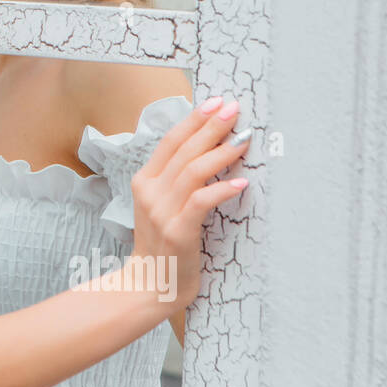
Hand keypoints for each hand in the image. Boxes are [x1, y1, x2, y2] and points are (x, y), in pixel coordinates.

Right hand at [127, 96, 249, 310]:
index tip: (216, 102)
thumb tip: (206, 152)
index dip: (193, 120)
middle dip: (211, 127)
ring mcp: (162, 212)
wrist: (149, 285)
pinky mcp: (177, 232)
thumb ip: (175, 181)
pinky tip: (241, 183)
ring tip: (243, 140)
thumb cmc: (162, 246)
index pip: (169, 142)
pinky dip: (221, 190)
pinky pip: (200, 202)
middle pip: (183, 150)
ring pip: (193, 171)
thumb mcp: (160, 206)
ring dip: (220, 152)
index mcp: (144, 181)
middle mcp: (150, 192)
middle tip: (234, 109)